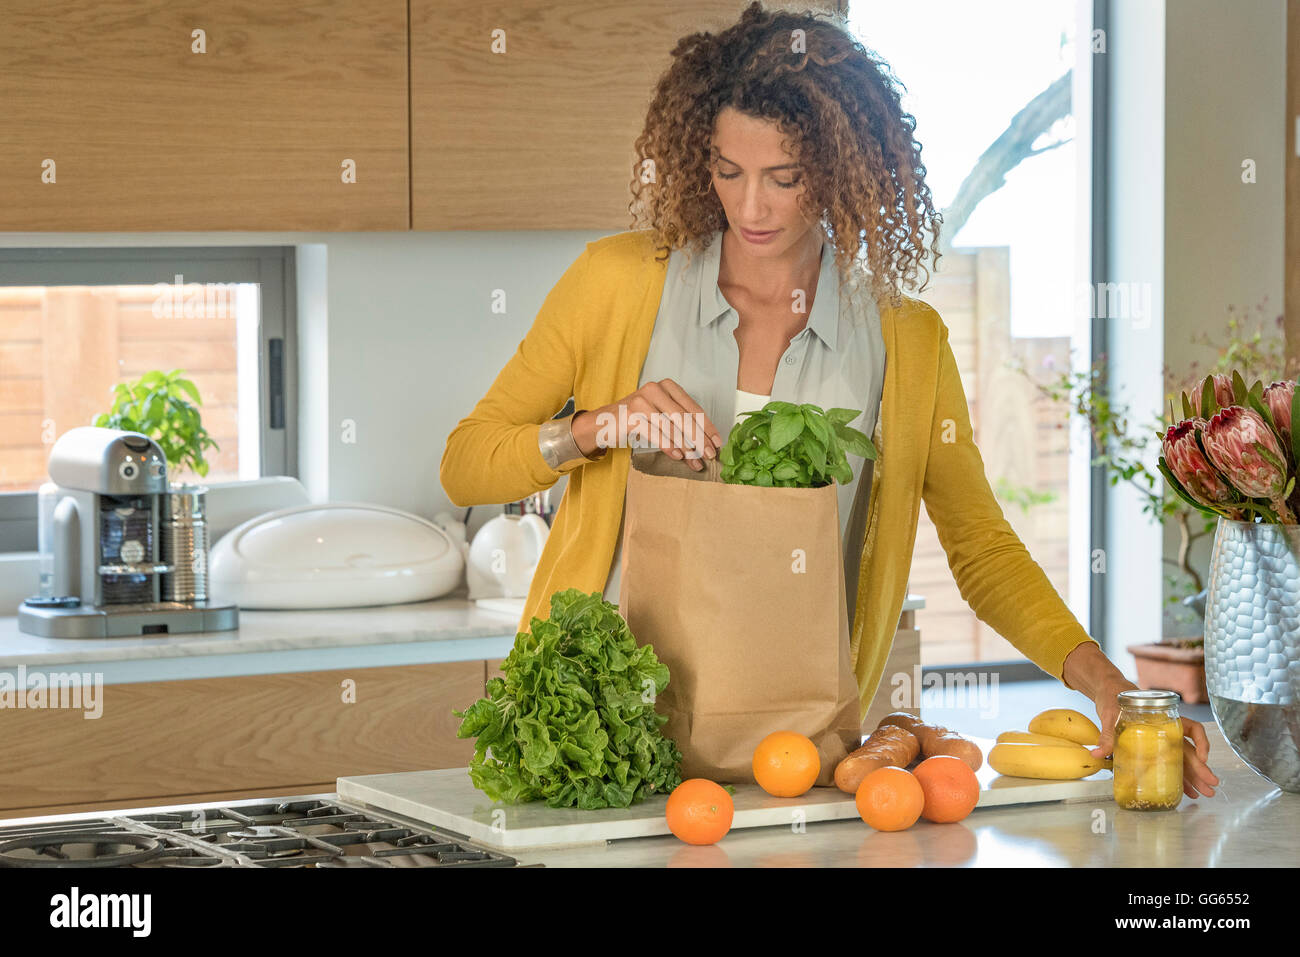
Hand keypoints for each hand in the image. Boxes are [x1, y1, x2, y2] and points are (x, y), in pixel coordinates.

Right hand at [574, 379, 723, 470]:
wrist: (603, 424)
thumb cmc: (637, 421)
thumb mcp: (661, 416)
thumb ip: (681, 425)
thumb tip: (705, 445)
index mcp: (668, 386)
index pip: (694, 408)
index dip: (708, 427)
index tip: (718, 443)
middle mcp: (656, 388)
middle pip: (685, 417)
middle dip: (700, 439)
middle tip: (709, 455)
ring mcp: (642, 399)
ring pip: (672, 426)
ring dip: (686, 447)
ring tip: (695, 462)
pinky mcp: (632, 413)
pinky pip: (656, 433)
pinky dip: (669, 446)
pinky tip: (678, 456)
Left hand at [1064, 642, 1220, 799]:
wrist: (1107, 692)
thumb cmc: (1114, 697)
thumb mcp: (1111, 715)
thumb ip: (1107, 735)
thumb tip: (1098, 754)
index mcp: (1163, 718)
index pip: (1192, 728)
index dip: (1201, 743)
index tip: (1201, 757)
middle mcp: (1166, 730)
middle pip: (1189, 750)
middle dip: (1201, 769)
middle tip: (1211, 785)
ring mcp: (1161, 740)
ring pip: (1182, 760)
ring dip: (1193, 777)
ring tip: (1203, 793)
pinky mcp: (1152, 748)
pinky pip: (1169, 763)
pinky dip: (1177, 776)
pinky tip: (1185, 789)